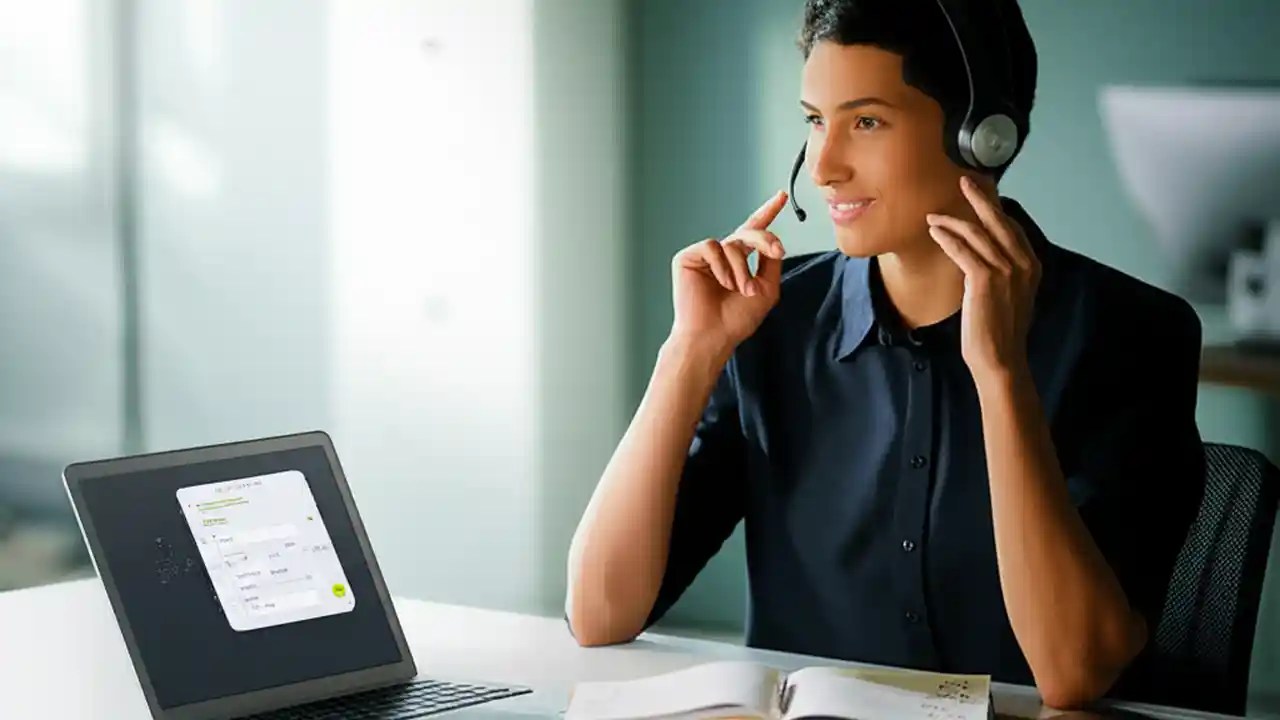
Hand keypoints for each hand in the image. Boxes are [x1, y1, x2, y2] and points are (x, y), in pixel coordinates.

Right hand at [669, 190, 788, 359]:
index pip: (753, 232)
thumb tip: (774, 241)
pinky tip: (721, 283)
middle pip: (747, 232)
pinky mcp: (687, 258)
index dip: (767, 213)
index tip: (781, 196)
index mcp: (738, 262)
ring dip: (742, 268)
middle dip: (764, 240)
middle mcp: (721, 256)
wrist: (713, 336)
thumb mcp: (767, 289)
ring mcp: (703, 256)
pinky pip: (712, 247)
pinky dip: (722, 266)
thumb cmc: (737, 320)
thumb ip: (771, 262)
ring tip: (740, 290)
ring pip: (732, 243)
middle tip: (777, 251)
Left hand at [925, 176, 1039, 383]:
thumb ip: (1004, 272)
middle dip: (980, 198)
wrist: (1001, 358)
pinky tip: (935, 232)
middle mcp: (1023, 264)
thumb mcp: (1010, 295)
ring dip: (952, 220)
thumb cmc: (1001, 330)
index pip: (1012, 226)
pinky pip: (962, 250)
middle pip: (998, 220)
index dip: (995, 207)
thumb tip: (985, 254)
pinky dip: (947, 238)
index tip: (980, 193)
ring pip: (977, 232)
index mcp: (1032, 265)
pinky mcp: (985, 280)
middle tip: (963, 181)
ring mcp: (1006, 271)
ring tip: (934, 216)